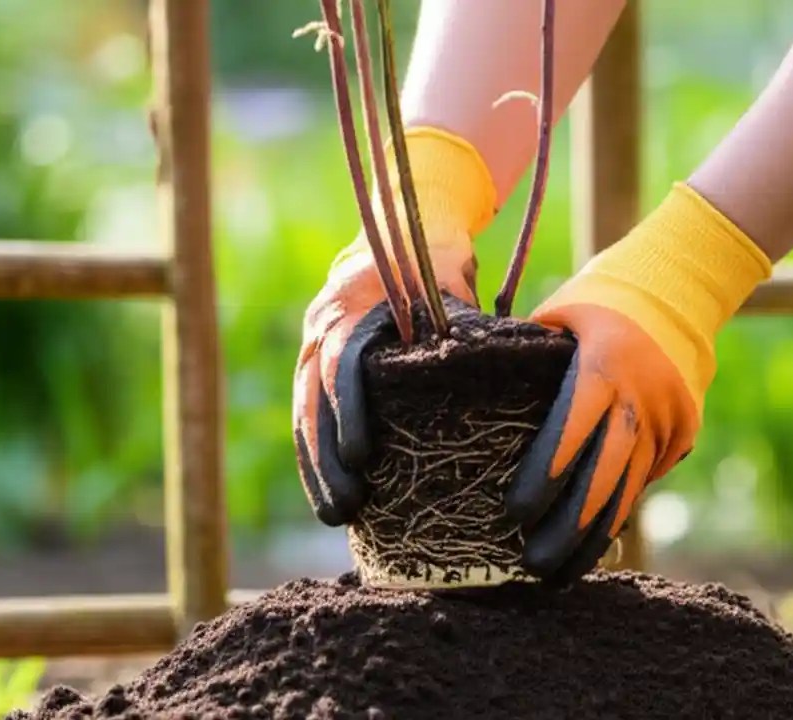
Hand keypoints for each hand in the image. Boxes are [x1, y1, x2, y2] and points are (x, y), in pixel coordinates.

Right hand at [292, 126, 497, 525]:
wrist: (402, 221)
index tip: (360, 457)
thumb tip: (488, 374)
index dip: (348, 413)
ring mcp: (313, 341)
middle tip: (347, 507)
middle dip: (326, 458)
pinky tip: (330, 493)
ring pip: (304, 412)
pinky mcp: (315, 360)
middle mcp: (322, 323)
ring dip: (317, 466)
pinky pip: (308, 413)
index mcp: (351, 303)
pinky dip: (316, 453)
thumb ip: (456, 320)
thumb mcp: (447, 283)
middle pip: (311, 399)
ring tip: (337, 514)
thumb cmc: (435, 256)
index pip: (339, 364)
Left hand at [506, 182, 773, 583]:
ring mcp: (670, 418)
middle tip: (534, 562)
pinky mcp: (684, 431)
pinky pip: (646, 477)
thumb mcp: (560, 315)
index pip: (573, 428)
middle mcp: (643, 396)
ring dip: (596, 533)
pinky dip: (618, 507)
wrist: (679, 289)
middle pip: (605, 473)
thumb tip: (478, 387)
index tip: (516, 512)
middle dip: (569, 523)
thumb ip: (530, 355)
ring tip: (561, 572)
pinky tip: (590, 541)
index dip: (546, 473)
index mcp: (605, 364)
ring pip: (629, 487)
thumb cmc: (600, 299)